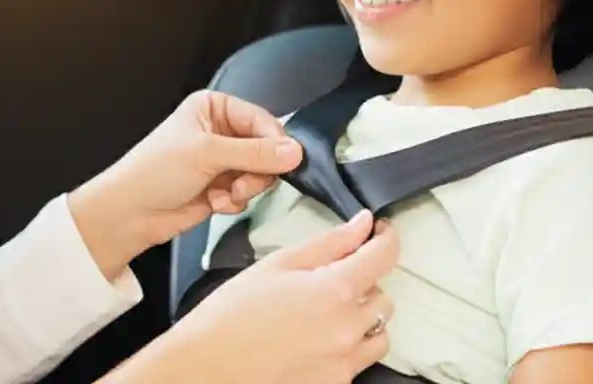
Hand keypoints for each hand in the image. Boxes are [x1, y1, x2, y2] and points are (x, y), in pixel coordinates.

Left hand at [69, 90, 302, 278]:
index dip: (275, 141)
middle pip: (266, 147)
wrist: (129, 214)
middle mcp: (220, 130)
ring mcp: (222, 160)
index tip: (284, 160)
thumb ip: (254, 152)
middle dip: (257, 169)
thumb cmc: (154, 171)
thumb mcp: (207, 153)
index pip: (261, 119)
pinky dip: (235, 201)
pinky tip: (215, 202)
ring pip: (260, 173)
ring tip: (226, 194)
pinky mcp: (222, 187)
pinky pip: (248, 192)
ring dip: (247, 187)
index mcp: (213, 107)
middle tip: (243, 182)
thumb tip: (294, 151)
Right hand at [151, 211, 400, 383]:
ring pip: (378, 332)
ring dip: (362, 318)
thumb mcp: (278, 265)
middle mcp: (347, 329)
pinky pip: (359, 361)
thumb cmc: (232, 315)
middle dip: (364, 283)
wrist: (206, 367)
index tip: (381, 231)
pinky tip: (315, 340)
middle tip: (330, 279)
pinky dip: (347, 346)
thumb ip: (329, 244)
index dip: (387, 238)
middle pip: (382, 296)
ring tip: (325, 314)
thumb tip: (362, 225)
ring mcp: (343, 362)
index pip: (384, 256)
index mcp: (334, 290)